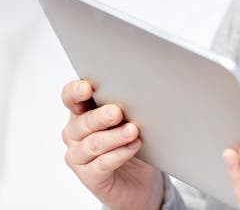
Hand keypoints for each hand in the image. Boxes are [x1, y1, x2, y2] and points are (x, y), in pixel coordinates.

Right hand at [60, 79, 163, 209]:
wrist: (140, 179)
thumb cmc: (132, 141)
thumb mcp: (130, 119)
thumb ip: (127, 106)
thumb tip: (138, 93)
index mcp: (82, 113)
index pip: (71, 99)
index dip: (75, 92)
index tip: (87, 88)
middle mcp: (75, 134)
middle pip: (83, 123)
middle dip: (100, 117)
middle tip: (117, 112)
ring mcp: (79, 158)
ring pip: (92, 145)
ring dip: (114, 137)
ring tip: (132, 131)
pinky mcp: (90, 177)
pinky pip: (101, 165)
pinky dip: (118, 154)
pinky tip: (133, 147)